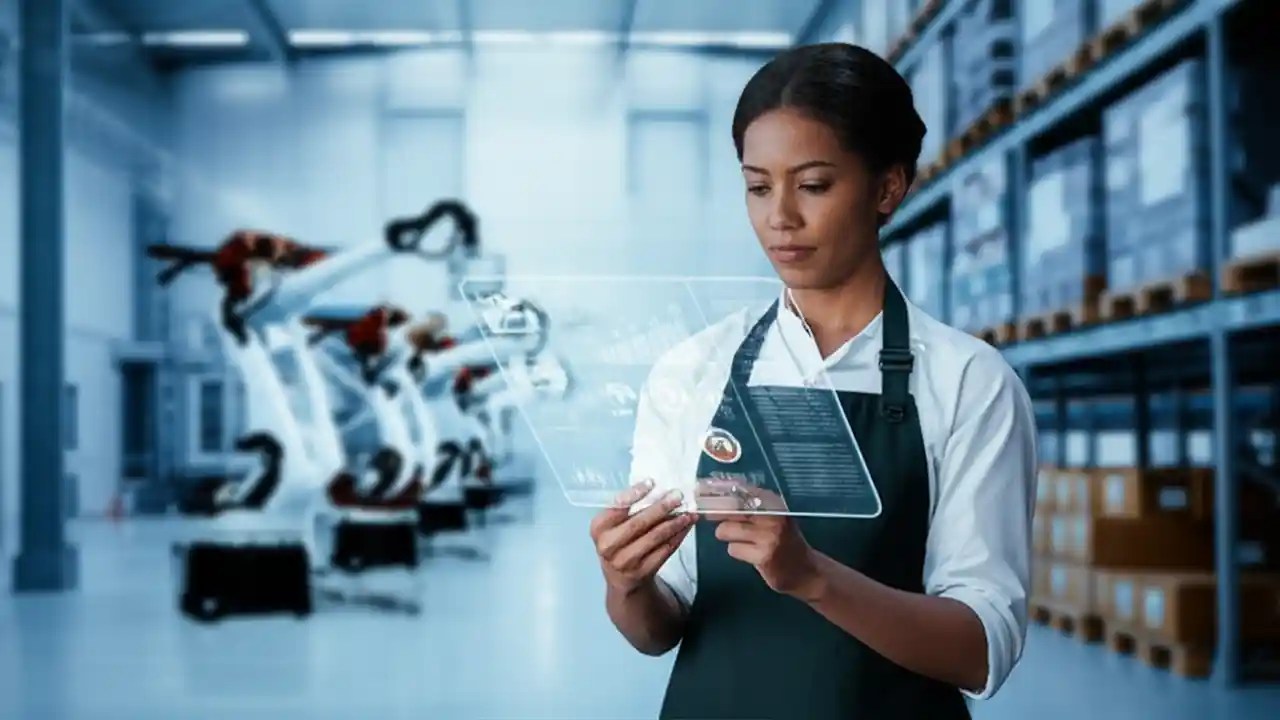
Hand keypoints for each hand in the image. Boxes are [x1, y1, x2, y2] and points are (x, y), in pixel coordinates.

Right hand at [590, 479, 696, 596]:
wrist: (621, 577)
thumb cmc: (618, 541)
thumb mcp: (613, 525)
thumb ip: (628, 509)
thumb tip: (657, 489)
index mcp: (599, 528)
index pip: (617, 507)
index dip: (635, 494)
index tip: (652, 482)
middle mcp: (609, 546)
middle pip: (638, 523)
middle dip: (661, 508)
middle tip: (677, 496)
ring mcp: (626, 561)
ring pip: (655, 537)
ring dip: (674, 523)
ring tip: (688, 511)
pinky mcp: (644, 571)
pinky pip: (665, 550)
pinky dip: (678, 536)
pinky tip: (686, 526)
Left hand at [701, 482, 824, 600]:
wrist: (807, 571)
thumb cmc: (786, 542)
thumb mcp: (773, 518)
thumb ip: (750, 507)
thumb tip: (716, 495)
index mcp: (774, 503)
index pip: (738, 491)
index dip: (717, 493)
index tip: (701, 492)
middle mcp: (772, 516)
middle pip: (727, 510)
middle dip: (716, 516)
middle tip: (712, 518)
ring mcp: (768, 536)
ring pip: (725, 530)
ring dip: (729, 538)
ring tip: (745, 543)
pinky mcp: (763, 556)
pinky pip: (733, 549)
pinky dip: (738, 552)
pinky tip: (753, 555)